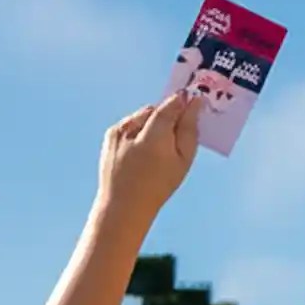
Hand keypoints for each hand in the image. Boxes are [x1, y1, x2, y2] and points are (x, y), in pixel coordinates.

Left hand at [97, 91, 202, 222]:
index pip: (170, 106)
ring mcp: (117, 131)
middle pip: (156, 109)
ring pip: (143, 115)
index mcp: (153, 137)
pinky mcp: (109, 135)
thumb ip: (190, 129)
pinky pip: (131, 123)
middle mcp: (131, 129)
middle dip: (168, 114)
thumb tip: (194, 103)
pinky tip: (143, 148)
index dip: (183, 101)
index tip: (194, 100)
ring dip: (154, 121)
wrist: (124, 204)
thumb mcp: (183, 159)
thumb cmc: (160, 185)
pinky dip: (140, 129)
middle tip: (177, 132)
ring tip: (159, 145)